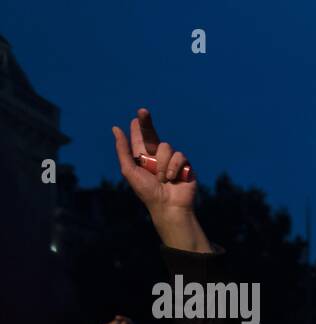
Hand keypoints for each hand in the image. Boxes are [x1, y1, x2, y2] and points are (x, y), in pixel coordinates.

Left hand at [111, 107, 210, 251]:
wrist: (168, 206)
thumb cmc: (147, 192)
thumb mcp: (130, 171)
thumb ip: (123, 150)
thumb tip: (116, 128)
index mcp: (143, 157)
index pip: (140, 137)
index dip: (139, 125)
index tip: (137, 114)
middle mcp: (157, 156)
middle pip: (152, 134)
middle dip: (147, 121)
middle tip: (142, 110)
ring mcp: (172, 160)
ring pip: (166, 147)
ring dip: (162, 164)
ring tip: (162, 178)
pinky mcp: (185, 164)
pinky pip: (179, 156)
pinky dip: (174, 168)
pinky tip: (173, 178)